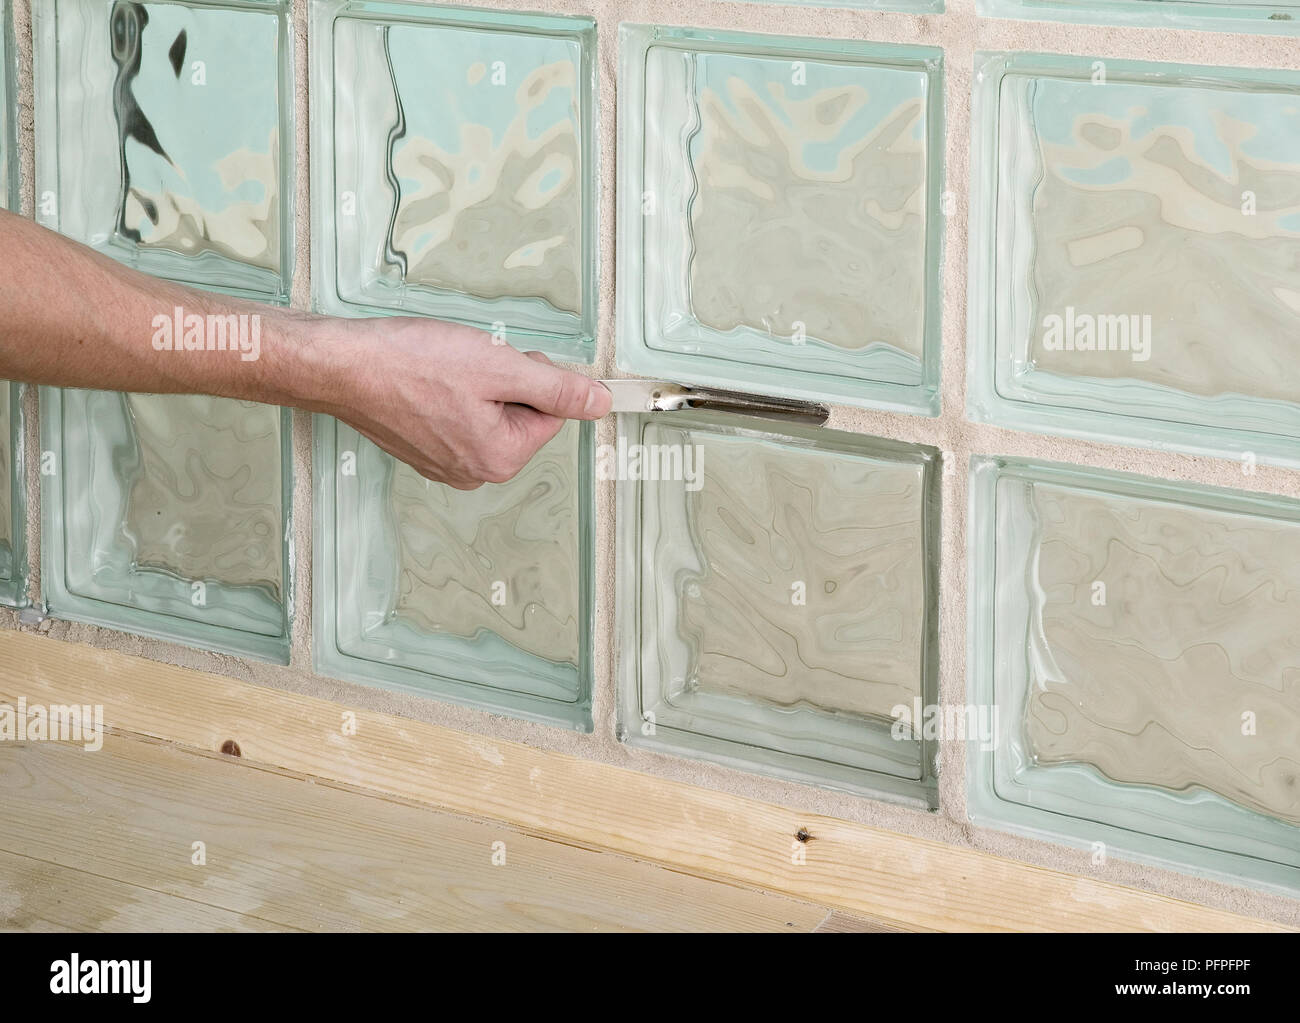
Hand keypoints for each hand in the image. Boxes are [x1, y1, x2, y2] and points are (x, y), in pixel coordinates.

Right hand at [324, 317, 610, 489]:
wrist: (342, 365)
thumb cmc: (410, 364)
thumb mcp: (500, 366)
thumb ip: (557, 388)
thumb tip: (599, 402)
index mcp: (500, 459)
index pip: (550, 412)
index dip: (531, 375)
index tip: (499, 360)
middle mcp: (474, 472)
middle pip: (520, 416)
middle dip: (503, 382)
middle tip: (466, 362)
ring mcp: (445, 464)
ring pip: (488, 413)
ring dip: (476, 385)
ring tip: (442, 370)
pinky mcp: (423, 449)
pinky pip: (458, 416)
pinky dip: (449, 393)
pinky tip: (427, 379)